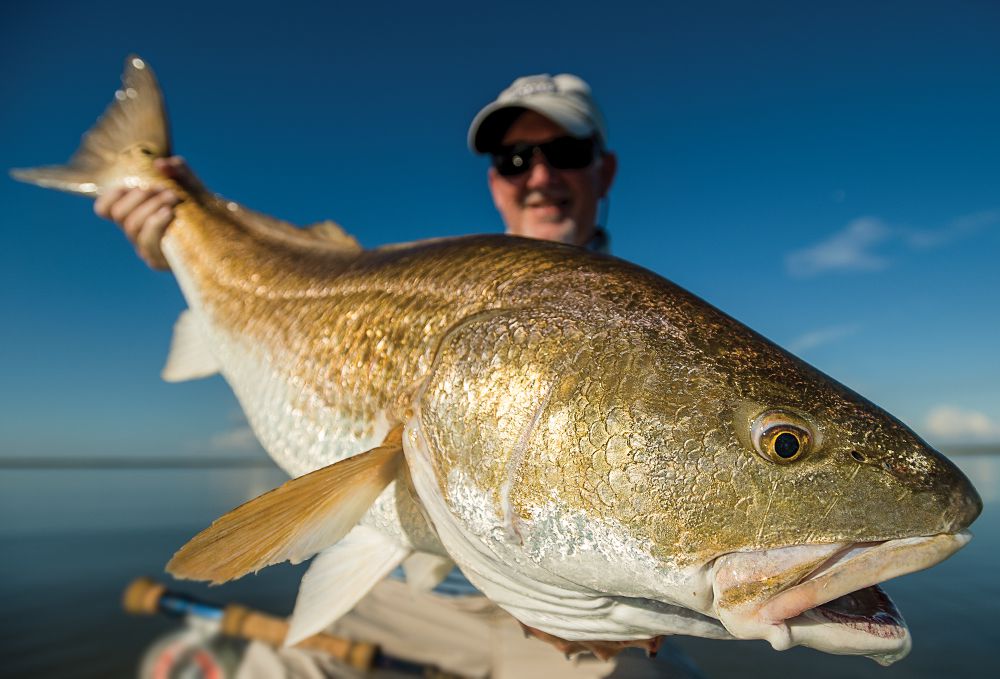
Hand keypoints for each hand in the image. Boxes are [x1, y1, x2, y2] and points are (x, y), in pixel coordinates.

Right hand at [94, 156, 200, 270]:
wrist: (223, 231)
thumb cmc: (201, 206)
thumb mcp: (190, 184)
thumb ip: (176, 170)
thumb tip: (161, 164)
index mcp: (135, 212)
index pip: (105, 209)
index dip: (110, 195)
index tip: (129, 185)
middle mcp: (136, 231)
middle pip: (118, 214)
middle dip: (138, 197)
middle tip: (161, 188)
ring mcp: (146, 247)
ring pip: (132, 226)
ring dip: (150, 207)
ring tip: (172, 197)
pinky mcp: (158, 260)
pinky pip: (147, 242)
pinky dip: (156, 223)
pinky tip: (170, 213)